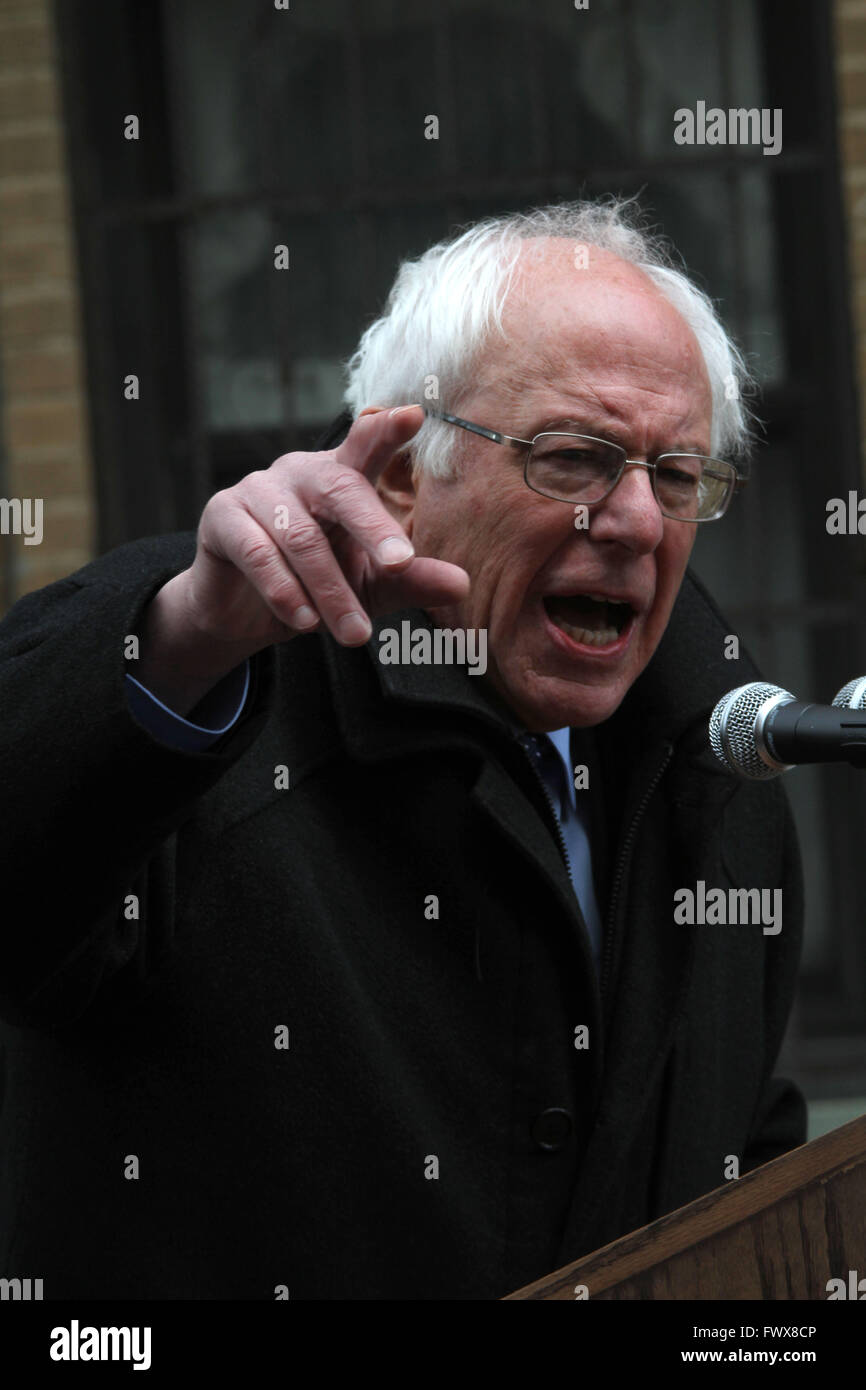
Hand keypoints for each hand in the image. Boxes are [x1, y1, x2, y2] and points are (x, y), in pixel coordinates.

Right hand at [135, 406, 469, 713]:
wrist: (243, 614)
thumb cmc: (315, 586)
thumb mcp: (369, 587)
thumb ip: (410, 581)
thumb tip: (462, 586)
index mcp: (341, 477)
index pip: (367, 446)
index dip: (387, 430)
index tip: (415, 414)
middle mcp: (301, 472)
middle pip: (341, 490)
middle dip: (373, 529)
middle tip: (400, 566)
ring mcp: (258, 489)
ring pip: (301, 537)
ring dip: (330, 591)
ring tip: (354, 635)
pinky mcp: (222, 516)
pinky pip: (258, 553)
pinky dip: (285, 591)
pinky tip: (303, 623)